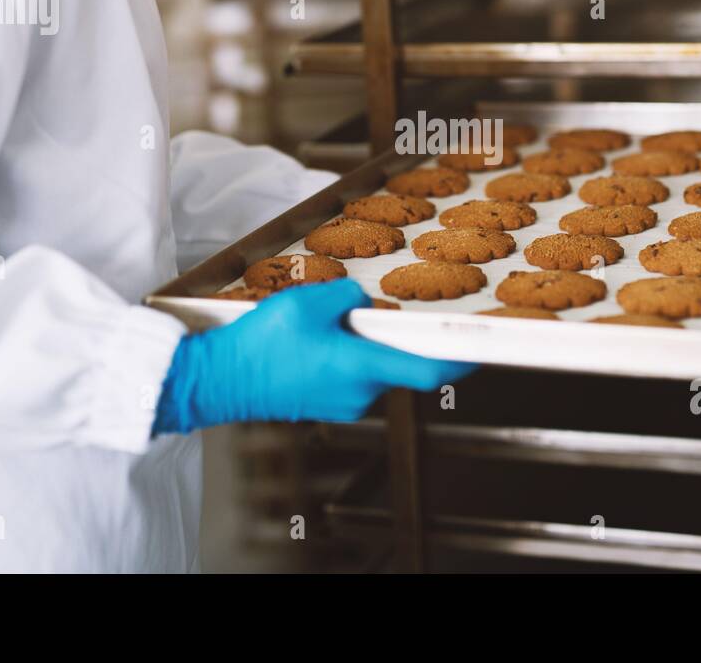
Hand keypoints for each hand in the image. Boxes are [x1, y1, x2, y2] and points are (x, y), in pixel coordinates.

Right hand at [153, 279, 474, 432]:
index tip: (481, 349)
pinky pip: (352, 375)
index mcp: (361, 366)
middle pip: (400, 362)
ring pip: (374, 367)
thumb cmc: (260, 344)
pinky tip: (319, 338)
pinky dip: (349, 355)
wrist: (219, 381)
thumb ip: (346, 296)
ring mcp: (343, 403)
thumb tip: (361, 302)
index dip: (459, 360)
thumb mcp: (307, 301)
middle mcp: (359, 392)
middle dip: (397, 336)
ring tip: (331, 320)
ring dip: (367, 343)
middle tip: (382, 310)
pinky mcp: (327, 404)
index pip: (428, 371)